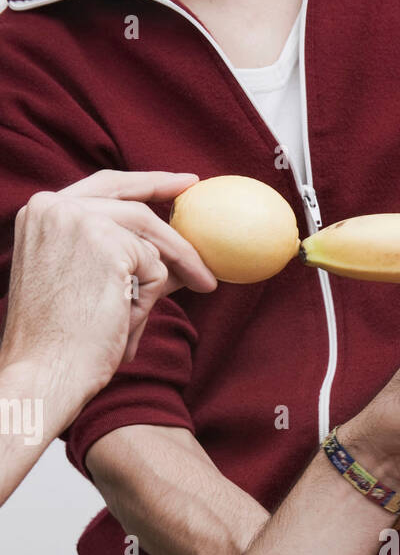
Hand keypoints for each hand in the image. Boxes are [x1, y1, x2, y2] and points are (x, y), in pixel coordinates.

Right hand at [1, 171, 215, 420]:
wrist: (44, 371)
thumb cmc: (60, 342)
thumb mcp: (82, 285)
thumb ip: (118, 260)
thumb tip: (172, 257)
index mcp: (41, 214)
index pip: (104, 187)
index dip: (145, 184)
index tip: (179, 184)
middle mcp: (55, 207)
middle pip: (133, 201)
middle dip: (173, 204)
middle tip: (203, 204)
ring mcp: (80, 221)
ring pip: (151, 238)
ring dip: (172, 271)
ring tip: (195, 290)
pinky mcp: (109, 245)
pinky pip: (155, 268)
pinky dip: (148, 301)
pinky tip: (124, 322)